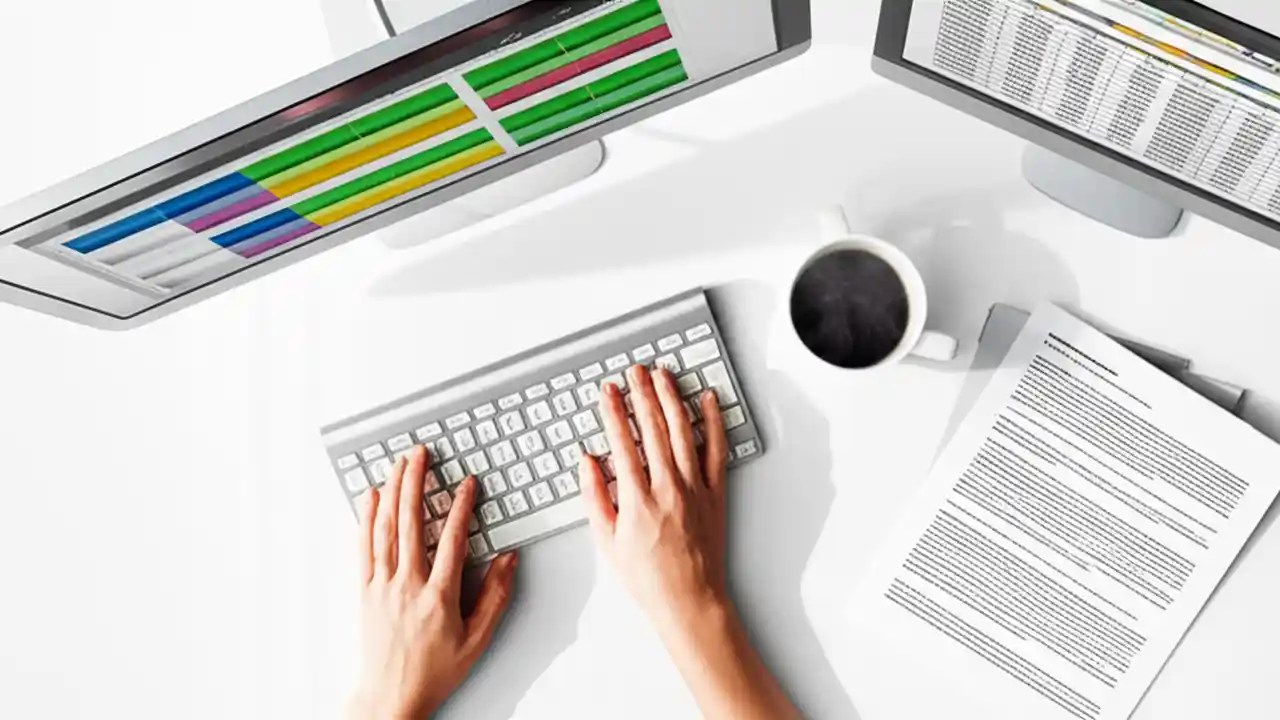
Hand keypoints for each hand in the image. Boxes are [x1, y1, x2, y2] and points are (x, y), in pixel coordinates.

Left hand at [349, 445, 517, 719]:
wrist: (390, 698)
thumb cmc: (434, 672)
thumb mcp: (477, 640)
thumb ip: (495, 597)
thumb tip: (508, 559)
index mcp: (438, 597)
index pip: (452, 539)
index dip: (461, 507)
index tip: (467, 483)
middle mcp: (407, 586)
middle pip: (411, 522)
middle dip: (416, 482)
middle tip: (421, 454)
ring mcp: (382, 587)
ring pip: (386, 529)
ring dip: (393, 491)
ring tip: (399, 464)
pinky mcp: (364, 592)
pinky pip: (364, 547)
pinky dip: (367, 519)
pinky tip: (371, 498)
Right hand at [579, 365, 729, 636]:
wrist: (689, 600)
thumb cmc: (647, 577)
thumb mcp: (606, 541)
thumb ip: (594, 497)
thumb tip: (588, 461)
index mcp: (637, 500)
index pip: (623, 442)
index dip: (614, 411)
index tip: (608, 390)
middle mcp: (668, 488)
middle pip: (654, 428)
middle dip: (642, 394)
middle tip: (635, 371)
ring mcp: (695, 488)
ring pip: (683, 431)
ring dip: (672, 398)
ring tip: (663, 375)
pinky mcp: (715, 494)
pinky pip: (716, 450)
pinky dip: (713, 422)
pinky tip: (707, 401)